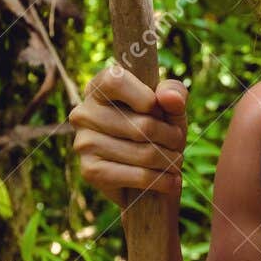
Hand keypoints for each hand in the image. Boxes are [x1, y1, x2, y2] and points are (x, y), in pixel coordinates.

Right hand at [68, 64, 187, 205]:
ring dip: (169, 160)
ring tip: (174, 161)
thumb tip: (169, 97)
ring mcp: (83, 143)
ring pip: (144, 153)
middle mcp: (84, 113)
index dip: (146, 98)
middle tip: (177, 144)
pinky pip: (138, 176)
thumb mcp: (170, 108)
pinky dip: (162, 180)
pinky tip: (170, 181)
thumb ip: (174, 93)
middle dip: (171, 137)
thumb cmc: (157, 132)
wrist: (146, 178)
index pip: (116, 80)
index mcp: (99, 88)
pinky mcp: (90, 171)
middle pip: (142, 125)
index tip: (158, 110)